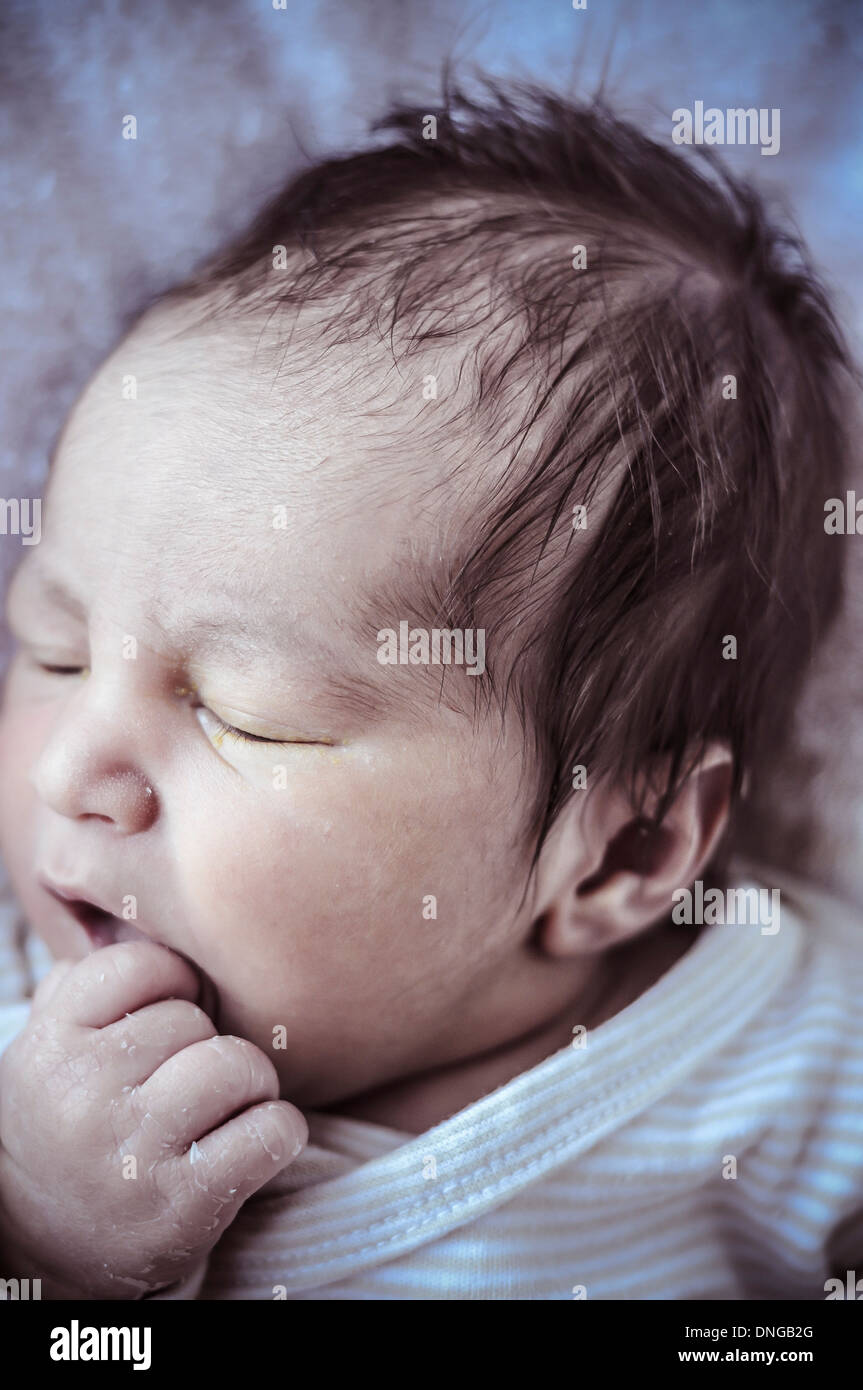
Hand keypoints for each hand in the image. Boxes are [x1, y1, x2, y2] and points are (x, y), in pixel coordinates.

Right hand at [0, 941, 306, 1298]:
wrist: (39, 1246)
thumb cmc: (61, 1126)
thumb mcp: (45, 1053)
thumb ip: (82, 989)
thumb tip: (130, 922)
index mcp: (51, 1044)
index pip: (142, 964)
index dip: (173, 985)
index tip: (172, 1017)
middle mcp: (86, 1094)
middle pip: (196, 1019)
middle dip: (210, 1043)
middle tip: (197, 1078)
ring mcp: (134, 1152)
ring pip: (237, 1066)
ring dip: (250, 1085)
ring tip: (227, 1108)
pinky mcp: (184, 1203)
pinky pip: (271, 1130)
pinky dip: (279, 1133)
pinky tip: (253, 1144)